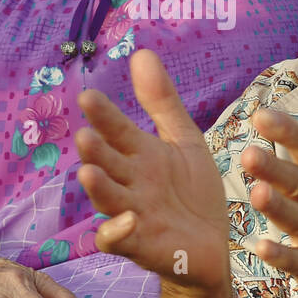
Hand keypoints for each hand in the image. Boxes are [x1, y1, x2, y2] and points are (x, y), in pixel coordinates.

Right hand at [75, 49, 229, 296]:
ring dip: (98, 188)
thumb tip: (141, 52)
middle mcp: (130, 182)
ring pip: (108, 199)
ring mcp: (132, 213)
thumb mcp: (184, 141)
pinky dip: (118, 232)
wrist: (212, 246)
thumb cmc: (192, 192)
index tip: (88, 96)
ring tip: (88, 173)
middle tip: (84, 136)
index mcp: (140, 155)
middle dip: (96, 151)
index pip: (117, 131)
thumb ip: (162, 102)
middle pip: (108, 163)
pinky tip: (127, 219)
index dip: (103, 116)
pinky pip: (119, 240)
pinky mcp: (140, 245)